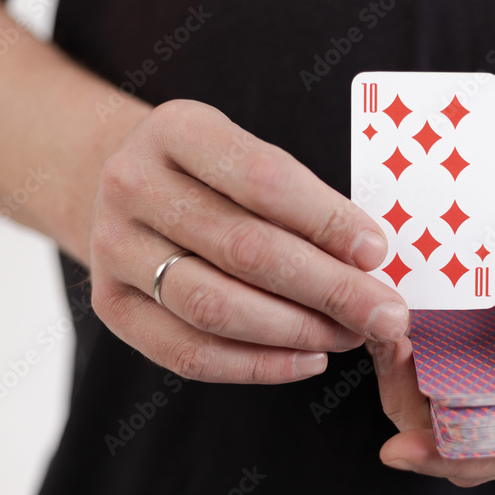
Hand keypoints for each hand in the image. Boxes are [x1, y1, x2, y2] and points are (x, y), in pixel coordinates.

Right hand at [88, 100, 408, 383]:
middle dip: (329, 289)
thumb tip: (371, 261)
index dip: (327, 221)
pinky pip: (187, 352)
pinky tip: (306, 360)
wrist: (131, 188)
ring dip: (297, 330)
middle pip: (245, 249)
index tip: (376, 253)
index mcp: (178, 129)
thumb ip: (301, 198)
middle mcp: (133, 184)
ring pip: (215, 306)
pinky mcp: (110, 304)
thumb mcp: (248, 154)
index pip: (264, 179)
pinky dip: (256, 365)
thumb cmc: (213, 174)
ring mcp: (113, 246)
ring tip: (349, 336)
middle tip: (384, 314)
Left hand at [369, 205, 494, 485]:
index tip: (413, 446)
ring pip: (460, 428)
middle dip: (429, 434)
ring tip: (388, 354)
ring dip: (416, 402)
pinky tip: (394, 343)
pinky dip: (417, 376)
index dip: (472, 452)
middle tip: (387, 387)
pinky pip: (451, 392)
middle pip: (487, 451)